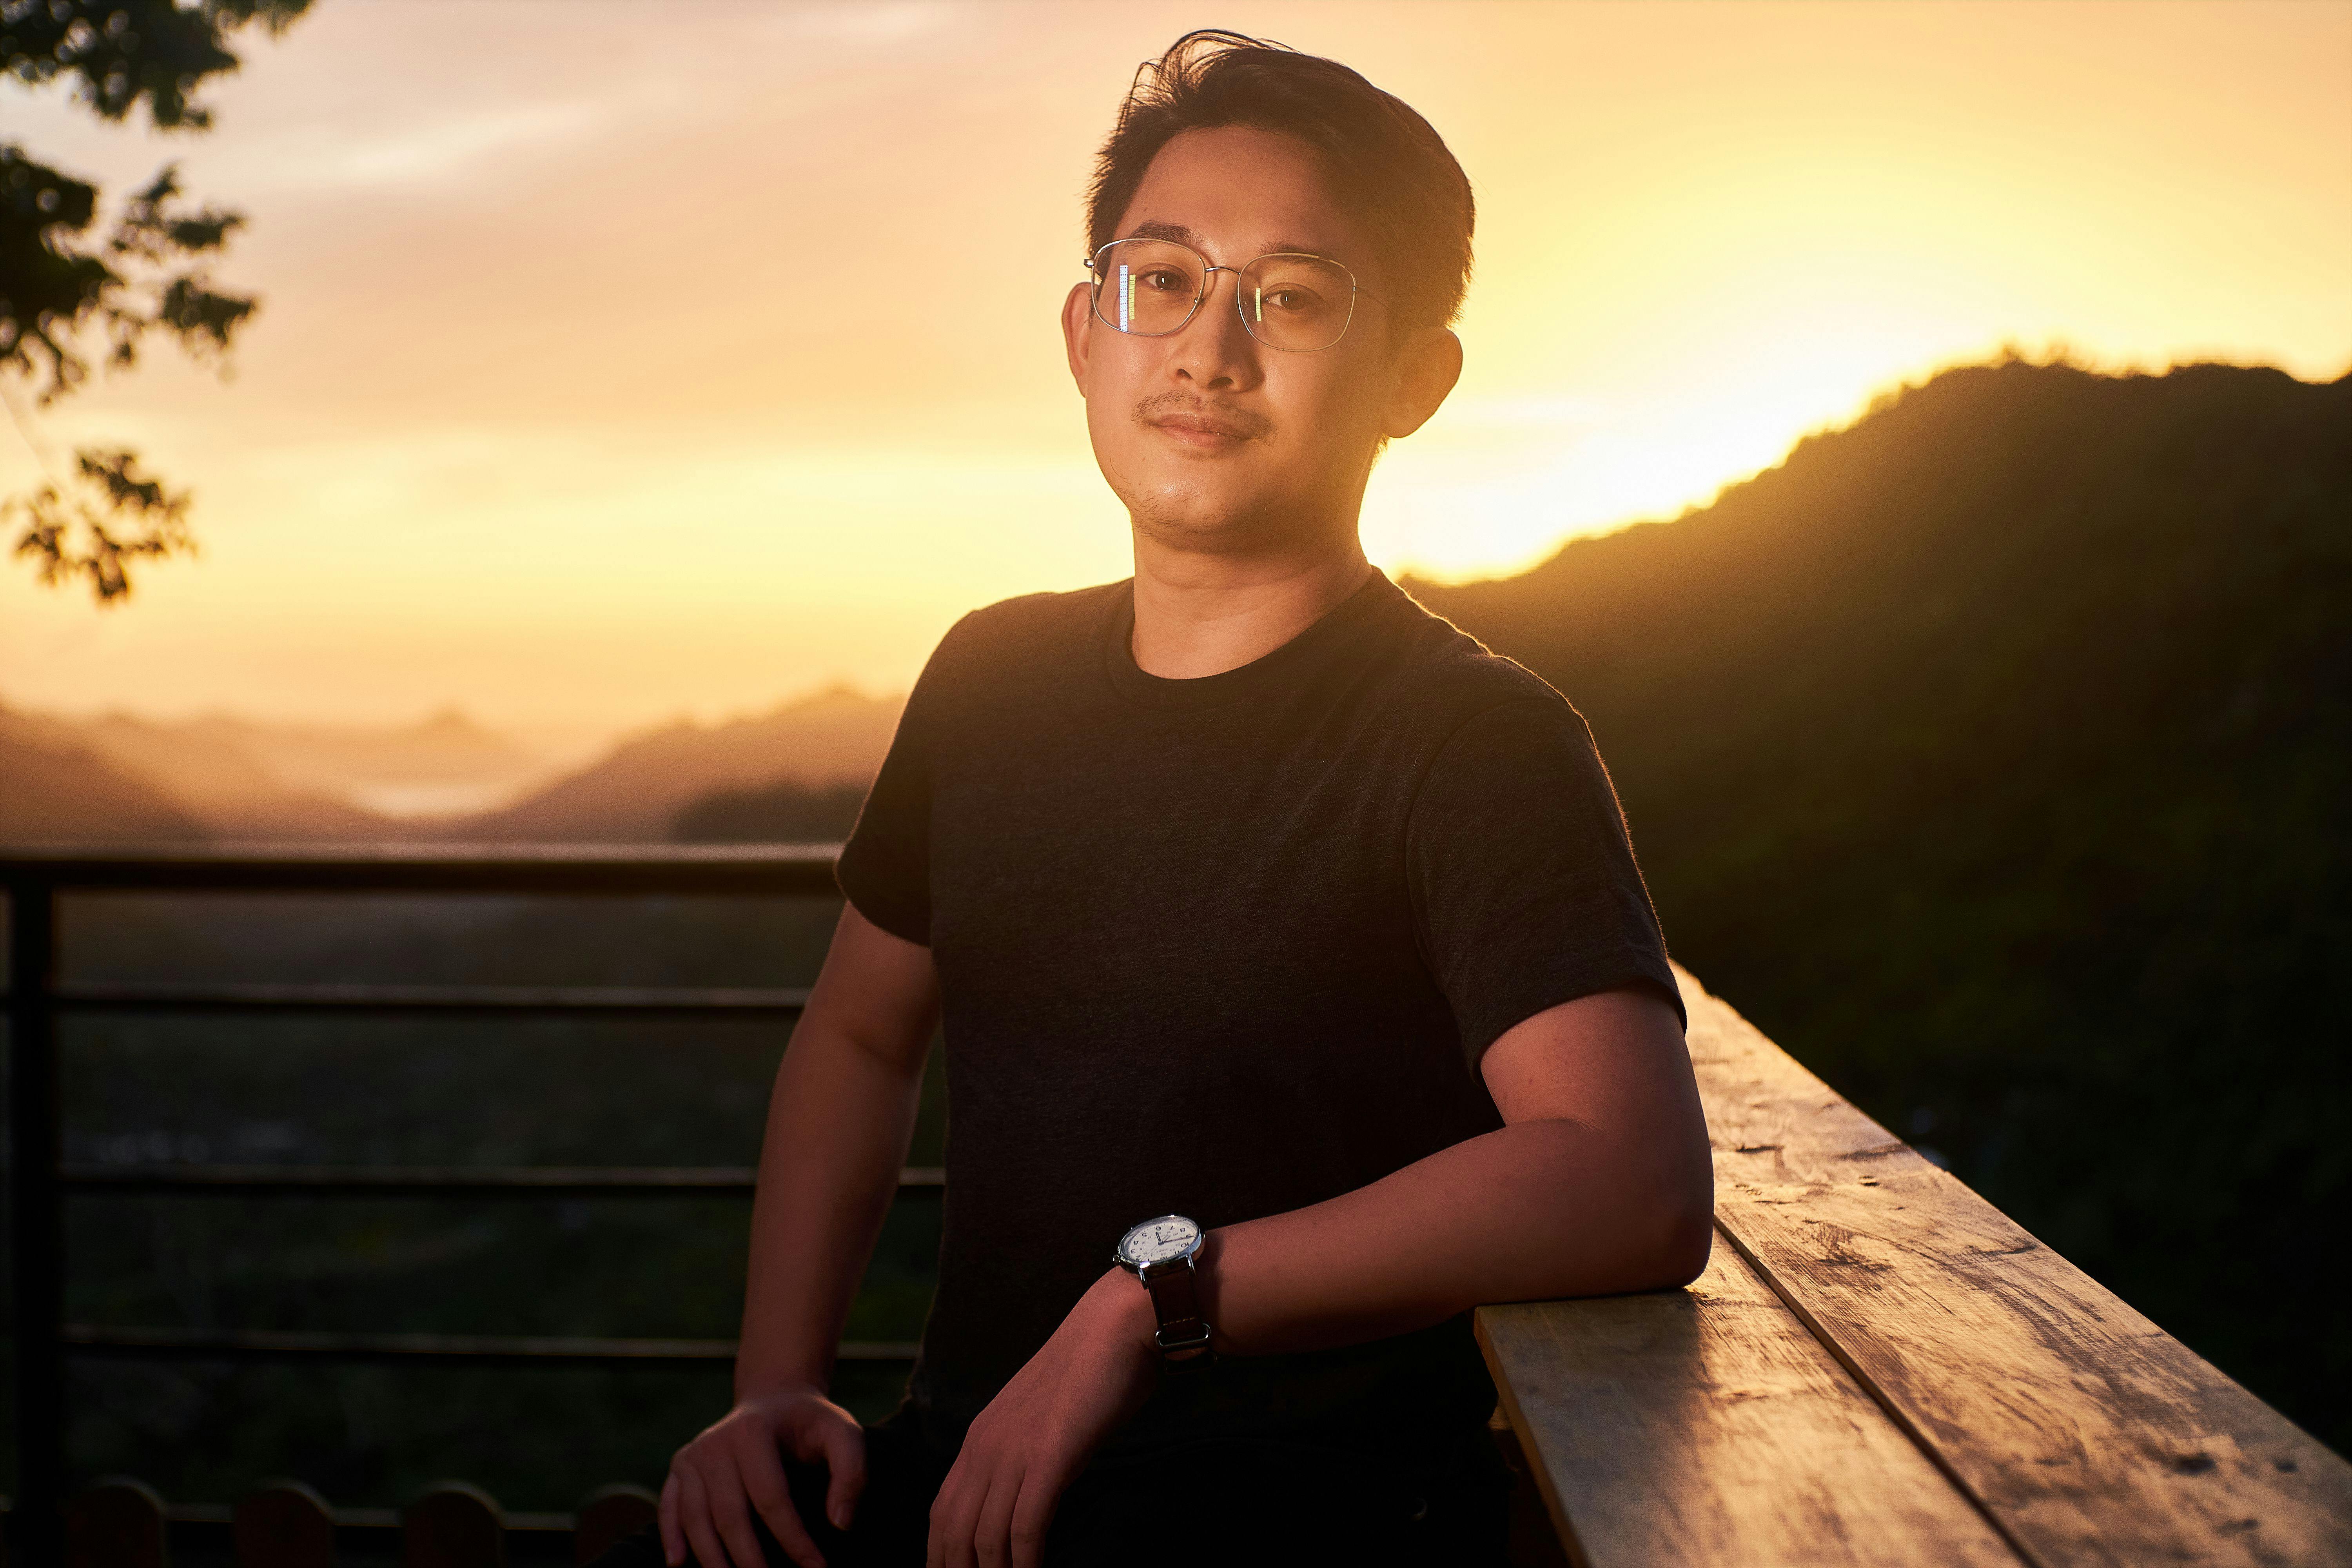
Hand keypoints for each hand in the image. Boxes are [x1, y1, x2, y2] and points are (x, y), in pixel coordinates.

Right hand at [660, 1385, 864, 1567]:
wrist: (776, 1398)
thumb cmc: (812, 1423)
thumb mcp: (843, 1434)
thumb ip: (852, 1473)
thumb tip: (840, 1523)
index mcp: (753, 1432)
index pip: (772, 1499)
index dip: (794, 1540)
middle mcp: (716, 1442)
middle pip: (729, 1514)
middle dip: (750, 1559)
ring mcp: (694, 1454)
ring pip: (696, 1518)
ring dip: (712, 1559)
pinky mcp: (681, 1464)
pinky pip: (671, 1505)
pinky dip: (672, 1536)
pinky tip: (678, 1564)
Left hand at [926, 1269, 1158, 1567]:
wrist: (1114, 1327)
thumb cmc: (1089, 1374)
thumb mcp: (1040, 1420)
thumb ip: (1024, 1456)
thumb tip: (1023, 1501)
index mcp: (979, 1439)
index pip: (941, 1514)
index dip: (940, 1558)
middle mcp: (985, 1447)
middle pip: (952, 1533)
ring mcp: (1014, 1452)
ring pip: (984, 1537)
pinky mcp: (1049, 1458)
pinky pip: (1025, 1526)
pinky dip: (1025, 1563)